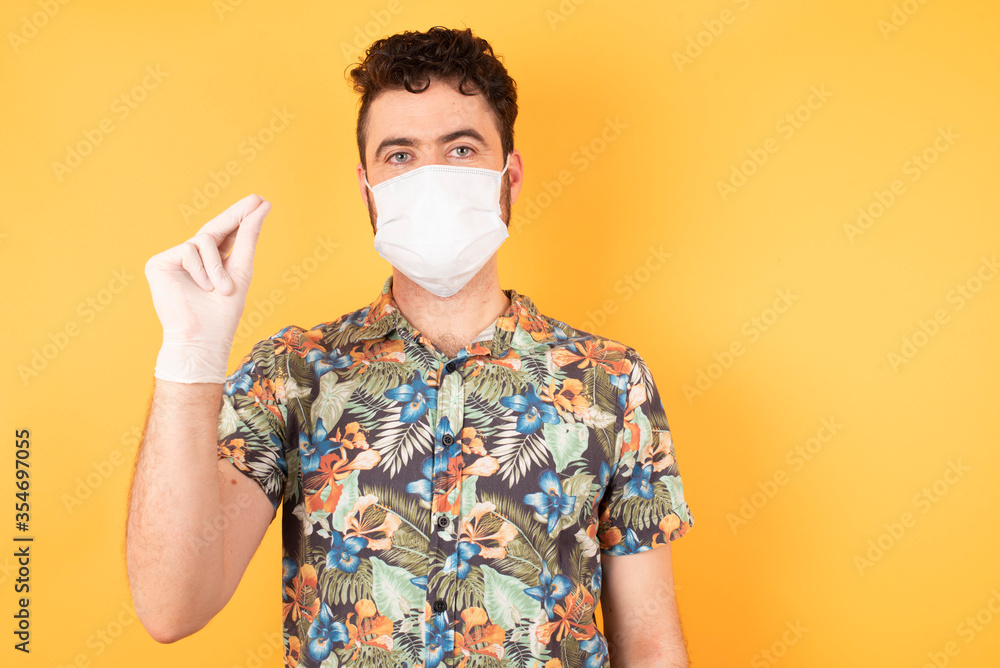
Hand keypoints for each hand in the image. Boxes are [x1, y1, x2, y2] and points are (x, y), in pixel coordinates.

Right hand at [146, 194, 271, 382]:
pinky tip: (202, 288)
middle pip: (215, 228)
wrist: (202, 337)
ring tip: (222, 289)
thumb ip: (248, 238)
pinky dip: (202, 269)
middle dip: (236, 214)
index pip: (228, 234)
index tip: (261, 201)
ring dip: (218, 266)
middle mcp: (193, 258)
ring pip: (203, 239)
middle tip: (256, 200)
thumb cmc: (224, 312)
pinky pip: (188, 250)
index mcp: (213, 262)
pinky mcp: (159, 263)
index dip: (242, 217)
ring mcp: (175, 260)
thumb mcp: (242, 270)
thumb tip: (261, 206)